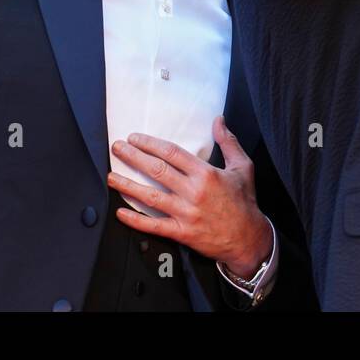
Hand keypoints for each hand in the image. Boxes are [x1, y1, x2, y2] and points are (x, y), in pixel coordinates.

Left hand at [106, 117, 271, 277]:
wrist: (248, 238)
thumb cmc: (244, 202)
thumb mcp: (243, 167)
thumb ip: (228, 142)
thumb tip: (219, 120)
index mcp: (206, 173)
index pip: (172, 152)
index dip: (150, 143)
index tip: (135, 138)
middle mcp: (193, 191)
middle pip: (157, 170)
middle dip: (133, 157)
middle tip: (117, 148)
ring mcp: (186, 213)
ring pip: (150, 197)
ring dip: (127, 186)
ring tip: (111, 177)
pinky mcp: (182, 233)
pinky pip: (154, 225)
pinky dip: (135, 220)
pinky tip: (120, 212)